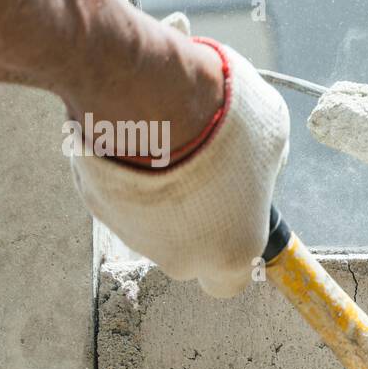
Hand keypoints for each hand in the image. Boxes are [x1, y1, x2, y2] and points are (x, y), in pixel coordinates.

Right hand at [69, 32, 289, 297]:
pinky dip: (129, 173)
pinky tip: (140, 134)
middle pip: (190, 250)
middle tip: (204, 171)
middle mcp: (179, 256)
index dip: (234, 250)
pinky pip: (121, 194)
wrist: (146, 86)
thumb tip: (260, 165)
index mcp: (230, 251)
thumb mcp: (272, 132)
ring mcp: (133, 233)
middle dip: (197, 219)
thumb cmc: (221, 114)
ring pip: (152, 222)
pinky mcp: (95, 203)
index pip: (230, 281)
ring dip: (161, 193)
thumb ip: (267, 166)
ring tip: (171, 140)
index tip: (238, 221)